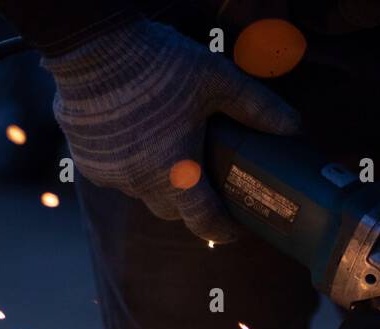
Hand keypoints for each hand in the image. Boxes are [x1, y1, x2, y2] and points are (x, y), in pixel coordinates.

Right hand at [44, 20, 300, 242]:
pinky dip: (126, 163)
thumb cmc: (157, 64)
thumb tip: (294, 127)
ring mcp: (110, 175)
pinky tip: (134, 137)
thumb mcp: (217, 80)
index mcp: (177, 173)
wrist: (92, 47)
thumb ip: (257, 107)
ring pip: (140, 190)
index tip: (234, 230)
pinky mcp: (85, 160)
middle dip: (189, 203)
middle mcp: (142, 183)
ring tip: (166, 149)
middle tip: (203, 181)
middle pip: (171, 210)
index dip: (223, 230)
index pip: (204, 222)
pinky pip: (112, 174)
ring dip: (155, 179)